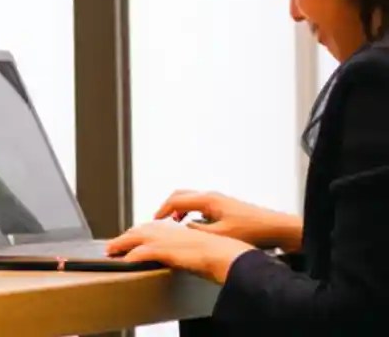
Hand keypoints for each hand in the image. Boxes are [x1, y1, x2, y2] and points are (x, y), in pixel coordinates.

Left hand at [106, 221, 253, 282]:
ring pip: (135, 238)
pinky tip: (123, 262)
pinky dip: (130, 257)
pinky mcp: (165, 250)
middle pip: (139, 230)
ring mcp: (165, 239)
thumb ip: (187, 250)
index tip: (129, 237)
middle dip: (125, 237)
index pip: (152, 228)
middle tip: (113, 245)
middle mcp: (169, 230)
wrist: (229, 256)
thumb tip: (183, 257)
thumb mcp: (200, 248)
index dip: (138, 233)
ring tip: (111, 251)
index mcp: (177, 229)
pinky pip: (141, 252)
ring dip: (121, 244)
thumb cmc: (221, 255)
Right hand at [155, 190, 302, 252]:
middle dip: (167, 206)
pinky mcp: (224, 206)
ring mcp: (218, 200)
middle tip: (159, 219)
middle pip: (181, 195)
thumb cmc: (252, 230)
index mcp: (208, 200)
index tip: (154, 220)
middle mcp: (211, 196)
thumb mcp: (220, 235)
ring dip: (179, 209)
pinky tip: (192, 225)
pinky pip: (199, 204)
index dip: (162, 210)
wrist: (276, 228)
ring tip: (173, 223)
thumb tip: (182, 229)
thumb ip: (198, 231)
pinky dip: (189, 212)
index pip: (176, 200)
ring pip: (190, 199)